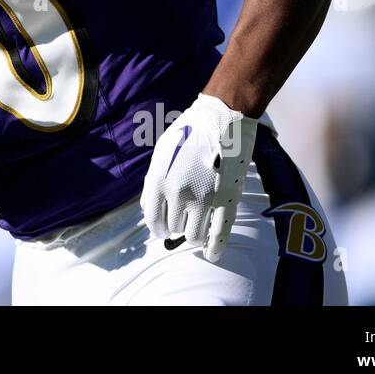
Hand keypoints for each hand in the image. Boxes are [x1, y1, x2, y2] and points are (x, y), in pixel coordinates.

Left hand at [140, 93, 257, 261]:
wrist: (220, 120)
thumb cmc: (187, 134)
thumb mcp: (161, 154)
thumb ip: (153, 182)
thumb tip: (148, 207)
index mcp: (158, 181)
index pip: (153, 220)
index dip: (157, 228)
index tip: (162, 230)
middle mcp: (178, 193)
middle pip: (173, 227)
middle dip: (176, 225)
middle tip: (181, 219)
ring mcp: (203, 198)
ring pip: (193, 234)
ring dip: (193, 233)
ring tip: (195, 225)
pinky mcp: (226, 199)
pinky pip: (218, 232)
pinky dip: (214, 247)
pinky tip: (211, 253)